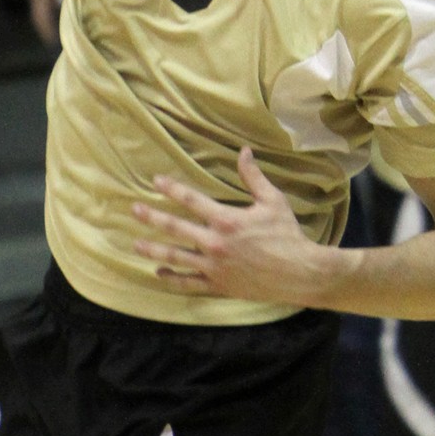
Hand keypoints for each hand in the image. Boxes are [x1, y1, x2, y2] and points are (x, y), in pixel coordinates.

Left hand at [132, 147, 325, 305]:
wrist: (300, 273)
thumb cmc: (287, 234)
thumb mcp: (273, 201)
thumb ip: (253, 177)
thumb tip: (244, 151)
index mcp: (227, 220)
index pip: (192, 200)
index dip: (172, 189)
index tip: (156, 181)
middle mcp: (215, 243)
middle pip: (176, 228)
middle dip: (153, 217)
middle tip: (135, 209)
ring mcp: (214, 266)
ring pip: (176, 257)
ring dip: (154, 249)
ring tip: (135, 244)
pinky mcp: (219, 285)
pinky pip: (190, 283)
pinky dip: (173, 279)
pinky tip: (159, 273)